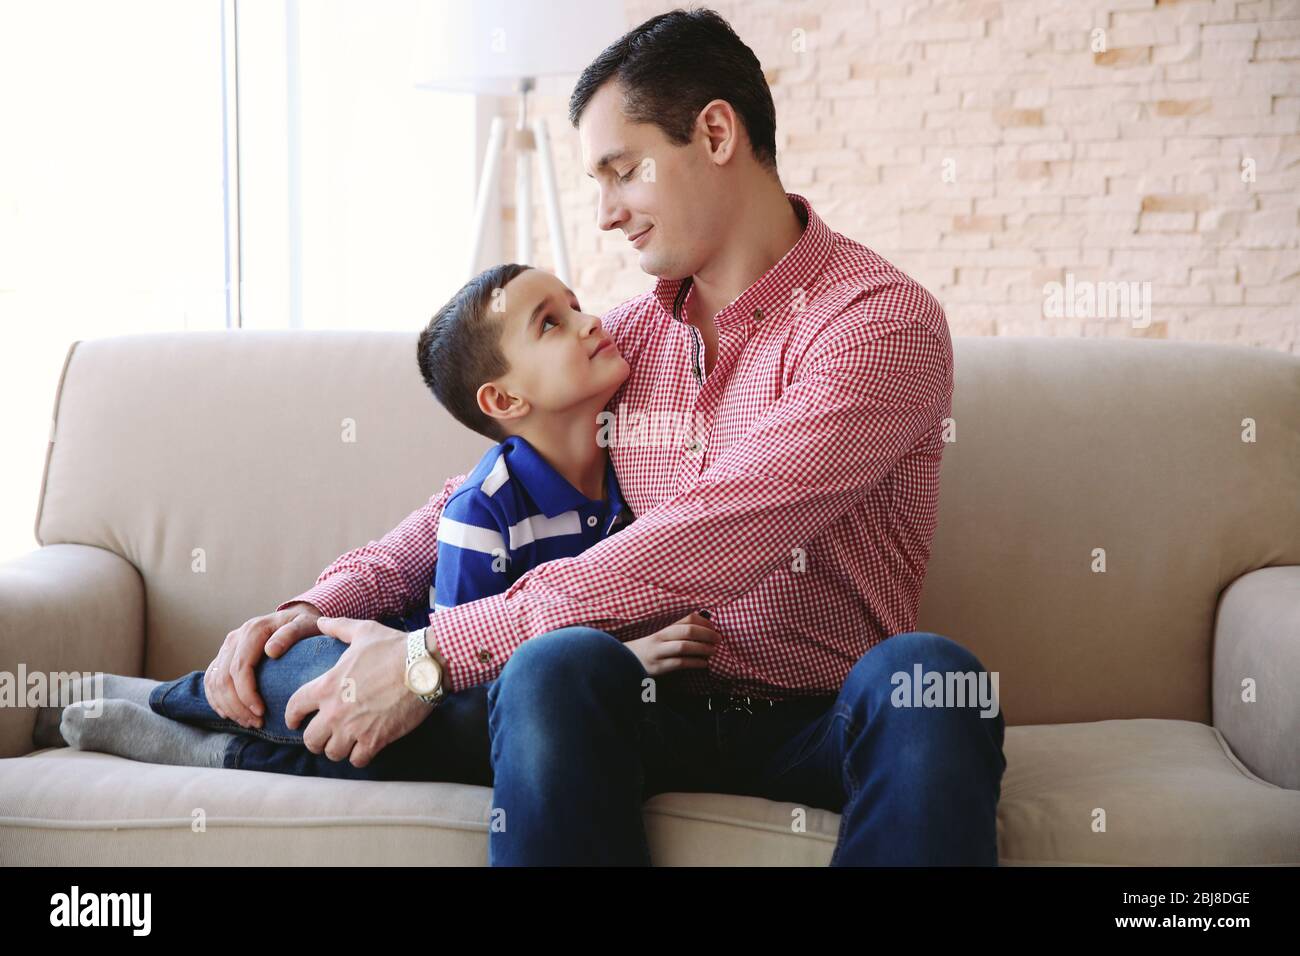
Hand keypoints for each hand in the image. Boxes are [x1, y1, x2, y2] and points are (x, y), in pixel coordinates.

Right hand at [206, 601, 321, 728]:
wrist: (295, 616)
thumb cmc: (304, 624)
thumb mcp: (306, 624)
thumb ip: (290, 634)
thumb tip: (271, 651)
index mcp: (253, 630)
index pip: (240, 668)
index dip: (247, 694)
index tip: (261, 712)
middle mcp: (235, 637)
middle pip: (224, 678)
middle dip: (238, 706)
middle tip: (257, 723)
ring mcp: (227, 646)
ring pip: (214, 682)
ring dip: (227, 706)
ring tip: (248, 722)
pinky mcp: (223, 655)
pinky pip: (210, 680)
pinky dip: (216, 699)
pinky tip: (229, 714)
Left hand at [284, 616, 430, 767]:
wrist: (424, 665)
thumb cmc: (394, 647)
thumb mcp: (363, 632)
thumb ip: (338, 627)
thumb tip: (322, 621)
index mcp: (327, 686)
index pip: (294, 708)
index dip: (291, 717)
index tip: (295, 722)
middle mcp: (335, 711)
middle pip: (310, 740)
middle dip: (315, 740)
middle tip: (324, 737)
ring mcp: (354, 728)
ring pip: (332, 753)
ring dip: (338, 749)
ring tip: (345, 744)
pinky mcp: (375, 740)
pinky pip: (358, 760)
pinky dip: (360, 757)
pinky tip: (366, 748)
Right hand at [625, 611, 721, 676]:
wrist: (623, 663)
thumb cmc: (647, 651)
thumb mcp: (660, 639)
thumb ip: (677, 634)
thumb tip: (704, 630)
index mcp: (663, 629)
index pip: (686, 619)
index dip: (704, 622)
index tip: (714, 627)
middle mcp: (660, 638)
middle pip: (687, 631)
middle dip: (706, 634)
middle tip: (718, 639)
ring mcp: (658, 653)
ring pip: (683, 646)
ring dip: (702, 648)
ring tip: (713, 651)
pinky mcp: (657, 667)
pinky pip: (679, 663)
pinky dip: (694, 663)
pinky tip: (704, 664)